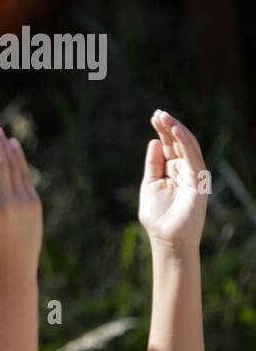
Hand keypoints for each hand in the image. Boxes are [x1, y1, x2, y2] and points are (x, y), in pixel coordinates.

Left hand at [139, 110, 207, 250]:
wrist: (166, 238)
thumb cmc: (158, 215)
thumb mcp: (150, 184)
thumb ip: (154, 164)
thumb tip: (155, 141)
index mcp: (174, 171)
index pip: (170, 146)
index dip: (163, 131)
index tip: (154, 116)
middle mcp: (186, 170)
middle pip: (179, 143)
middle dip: (169, 127)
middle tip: (158, 112)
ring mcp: (194, 175)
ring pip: (188, 147)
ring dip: (177, 130)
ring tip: (165, 117)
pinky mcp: (199, 182)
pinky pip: (193, 157)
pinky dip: (185, 143)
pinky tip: (176, 130)